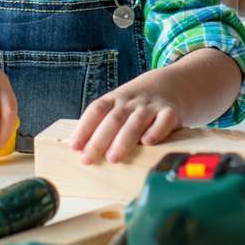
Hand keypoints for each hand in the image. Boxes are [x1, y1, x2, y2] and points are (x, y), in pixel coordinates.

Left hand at [69, 80, 184, 163]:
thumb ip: (102, 125)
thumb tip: (80, 150)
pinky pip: (163, 121)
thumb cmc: (135, 105)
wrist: (170, 85)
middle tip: (88, 159)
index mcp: (114, 99)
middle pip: (113, 119)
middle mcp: (131, 102)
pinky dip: (156, 131)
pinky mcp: (170, 113)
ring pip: (135, 122)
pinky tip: (148, 143)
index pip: (96, 110)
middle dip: (99, 140)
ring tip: (113, 158)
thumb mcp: (117, 106)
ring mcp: (150, 106)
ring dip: (123, 140)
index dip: (84, 128)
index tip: (74, 147)